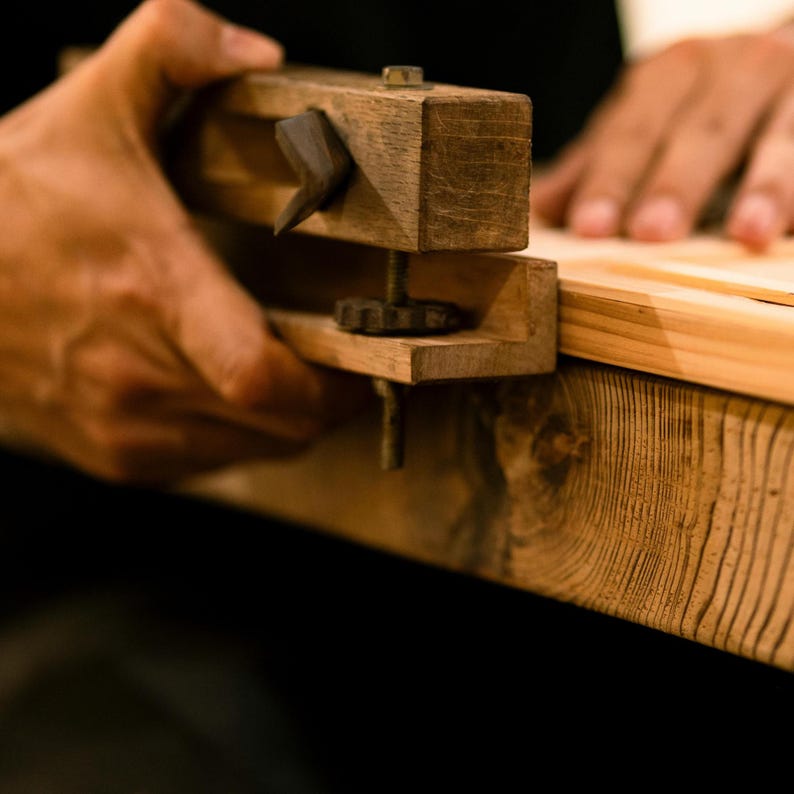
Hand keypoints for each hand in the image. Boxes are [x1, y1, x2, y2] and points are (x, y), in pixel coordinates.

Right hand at [0, 0, 368, 483]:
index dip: (330, 386)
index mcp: (154, 288)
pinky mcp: (111, 454)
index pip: (260, 375)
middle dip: (328, 400)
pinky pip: (209, 464)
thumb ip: (171, 49)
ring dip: (288, 420)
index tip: (363, 363)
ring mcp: (124, 424)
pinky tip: (233, 397)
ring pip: (253, 450)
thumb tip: (256, 52)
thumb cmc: (12, 199)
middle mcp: (140, 373)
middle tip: (342, 364)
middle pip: (279, 424)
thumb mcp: (89, 106)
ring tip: (294, 377)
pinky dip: (240, 437)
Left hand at [532, 22, 793, 250]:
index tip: (590, 227)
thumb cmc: (705, 103)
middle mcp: (733, 68)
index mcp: (673, 74)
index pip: (633, 131)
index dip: (611, 179)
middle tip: (652, 233)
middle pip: (700, 130)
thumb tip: (538, 210)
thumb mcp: (648, 123)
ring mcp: (791, 85)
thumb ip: (599, 164)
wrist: (788, 57)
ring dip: (764, 184)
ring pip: (779, 134)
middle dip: (675, 183)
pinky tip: (790, 228)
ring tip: (747, 233)